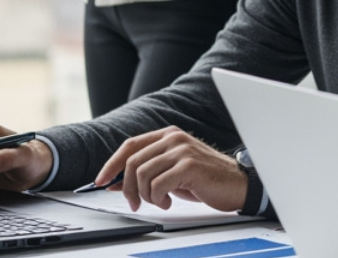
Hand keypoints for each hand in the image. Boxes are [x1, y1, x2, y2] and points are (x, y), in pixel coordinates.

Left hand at [94, 127, 247, 212]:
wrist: (237, 183)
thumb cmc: (205, 178)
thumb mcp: (171, 173)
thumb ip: (146, 173)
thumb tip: (113, 184)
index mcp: (169, 135)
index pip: (130, 145)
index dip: (111, 164)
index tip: (100, 181)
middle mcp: (173, 138)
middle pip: (132, 162)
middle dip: (126, 188)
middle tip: (135, 203)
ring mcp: (181, 149)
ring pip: (142, 175)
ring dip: (145, 196)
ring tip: (160, 201)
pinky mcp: (188, 165)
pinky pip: (156, 185)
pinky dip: (158, 198)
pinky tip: (169, 201)